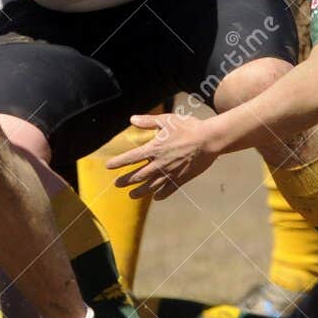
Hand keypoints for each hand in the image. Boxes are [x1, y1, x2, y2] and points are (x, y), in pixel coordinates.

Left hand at [104, 111, 223, 199]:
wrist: (209, 140)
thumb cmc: (188, 127)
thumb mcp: (167, 120)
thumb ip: (148, 121)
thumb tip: (132, 119)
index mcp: (154, 149)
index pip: (131, 158)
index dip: (118, 162)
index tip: (108, 166)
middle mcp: (160, 164)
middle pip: (138, 176)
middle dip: (126, 180)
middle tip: (117, 185)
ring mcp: (170, 173)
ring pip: (151, 186)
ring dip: (140, 192)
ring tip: (132, 195)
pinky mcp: (181, 178)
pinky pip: (169, 189)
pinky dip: (162, 194)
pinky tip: (157, 198)